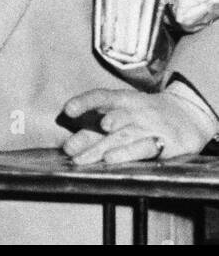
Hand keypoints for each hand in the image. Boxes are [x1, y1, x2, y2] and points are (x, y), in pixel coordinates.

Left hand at [61, 88, 217, 164]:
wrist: (188, 115)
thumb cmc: (145, 115)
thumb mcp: (122, 112)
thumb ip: (96, 126)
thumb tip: (68, 142)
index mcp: (123, 100)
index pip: (101, 97)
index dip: (84, 102)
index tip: (67, 110)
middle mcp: (135, 111)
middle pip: (108, 124)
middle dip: (87, 138)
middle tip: (69, 149)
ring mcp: (150, 126)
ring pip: (124, 136)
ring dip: (103, 146)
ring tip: (86, 156)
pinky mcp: (165, 142)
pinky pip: (145, 147)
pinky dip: (127, 153)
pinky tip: (112, 158)